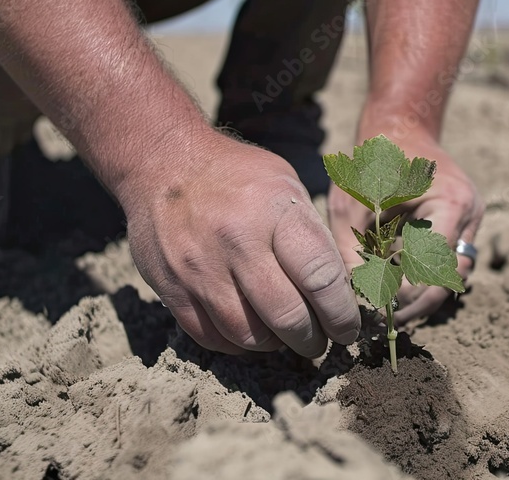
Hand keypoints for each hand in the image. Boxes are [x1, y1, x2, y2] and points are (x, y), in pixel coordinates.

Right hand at [117, 132, 360, 356]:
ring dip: (276, 345)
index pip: (321, 278)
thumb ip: (313, 236)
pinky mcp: (172, 289)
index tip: (347, 328)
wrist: (161, 163)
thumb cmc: (236, 176)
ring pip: (250, 336)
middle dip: (313, 339)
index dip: (341, 314)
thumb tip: (341, 291)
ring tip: (286, 336)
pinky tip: (251, 331)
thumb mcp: (286, 185)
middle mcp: (237, 242)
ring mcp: (201, 269)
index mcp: (275, 212)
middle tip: (320, 340)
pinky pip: (213, 338)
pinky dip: (238, 344)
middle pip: (288, 317)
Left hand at [328, 129, 482, 325]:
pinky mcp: (462, 224)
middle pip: (450, 277)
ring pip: (453, 274)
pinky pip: (447, 261)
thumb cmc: (371, 160)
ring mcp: (471, 219)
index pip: (434, 265)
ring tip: (390, 311)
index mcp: (450, 204)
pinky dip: (425, 276)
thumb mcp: (351, 204)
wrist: (398, 127)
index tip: (377, 307)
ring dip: (423, 293)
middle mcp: (470, 213)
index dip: (407, 291)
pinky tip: (398, 288)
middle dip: (417, 302)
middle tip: (385, 321)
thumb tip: (351, 299)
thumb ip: (351, 251)